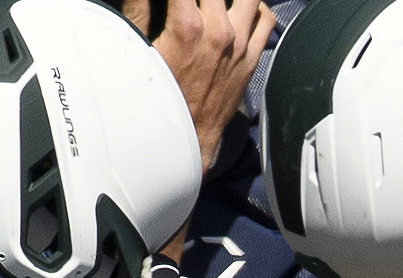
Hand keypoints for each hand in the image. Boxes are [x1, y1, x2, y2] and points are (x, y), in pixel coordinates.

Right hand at [125, 0, 275, 171]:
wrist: (181, 140)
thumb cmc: (154, 99)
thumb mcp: (137, 49)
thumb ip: (139, 8)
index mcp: (187, 26)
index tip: (171, 0)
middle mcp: (219, 32)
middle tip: (188, 2)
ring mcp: (239, 45)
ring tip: (214, 1)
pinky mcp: (251, 59)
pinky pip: (265, 20)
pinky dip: (257, 6)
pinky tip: (241, 5)